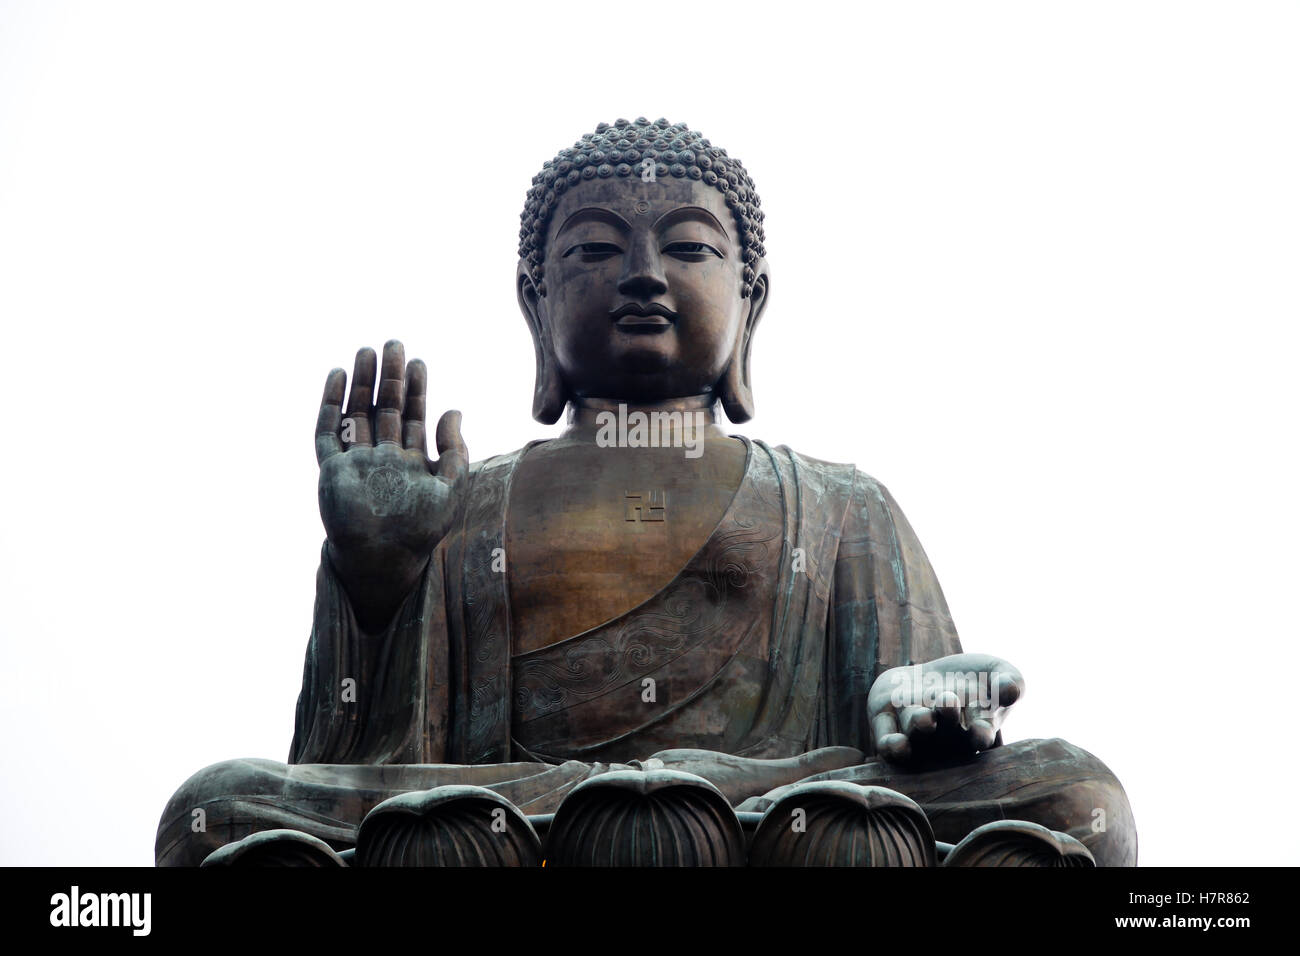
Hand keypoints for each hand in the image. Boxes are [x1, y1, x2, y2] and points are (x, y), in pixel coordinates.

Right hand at [315, 339, 467, 630]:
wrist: (383, 559)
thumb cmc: (419, 531)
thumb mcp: (450, 489)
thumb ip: (455, 451)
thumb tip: (455, 409)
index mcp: (410, 462)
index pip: (412, 416)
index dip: (416, 389)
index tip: (419, 362)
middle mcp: (381, 458)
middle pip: (384, 408)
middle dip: (389, 377)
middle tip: (393, 344)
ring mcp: (355, 462)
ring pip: (357, 412)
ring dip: (361, 382)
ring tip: (367, 351)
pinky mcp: (331, 469)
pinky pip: (327, 431)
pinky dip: (331, 404)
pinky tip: (337, 377)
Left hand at [867, 653, 1022, 765]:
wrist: (929, 675)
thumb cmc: (971, 677)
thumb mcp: (996, 672)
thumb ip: (1010, 681)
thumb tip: (1011, 691)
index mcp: (975, 729)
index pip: (979, 735)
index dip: (980, 734)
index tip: (981, 730)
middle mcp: (944, 738)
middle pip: (946, 733)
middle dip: (947, 718)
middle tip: (948, 702)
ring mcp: (915, 734)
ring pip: (916, 733)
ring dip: (918, 726)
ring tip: (924, 717)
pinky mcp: (886, 726)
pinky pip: (886, 742)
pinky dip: (891, 746)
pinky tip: (897, 744)